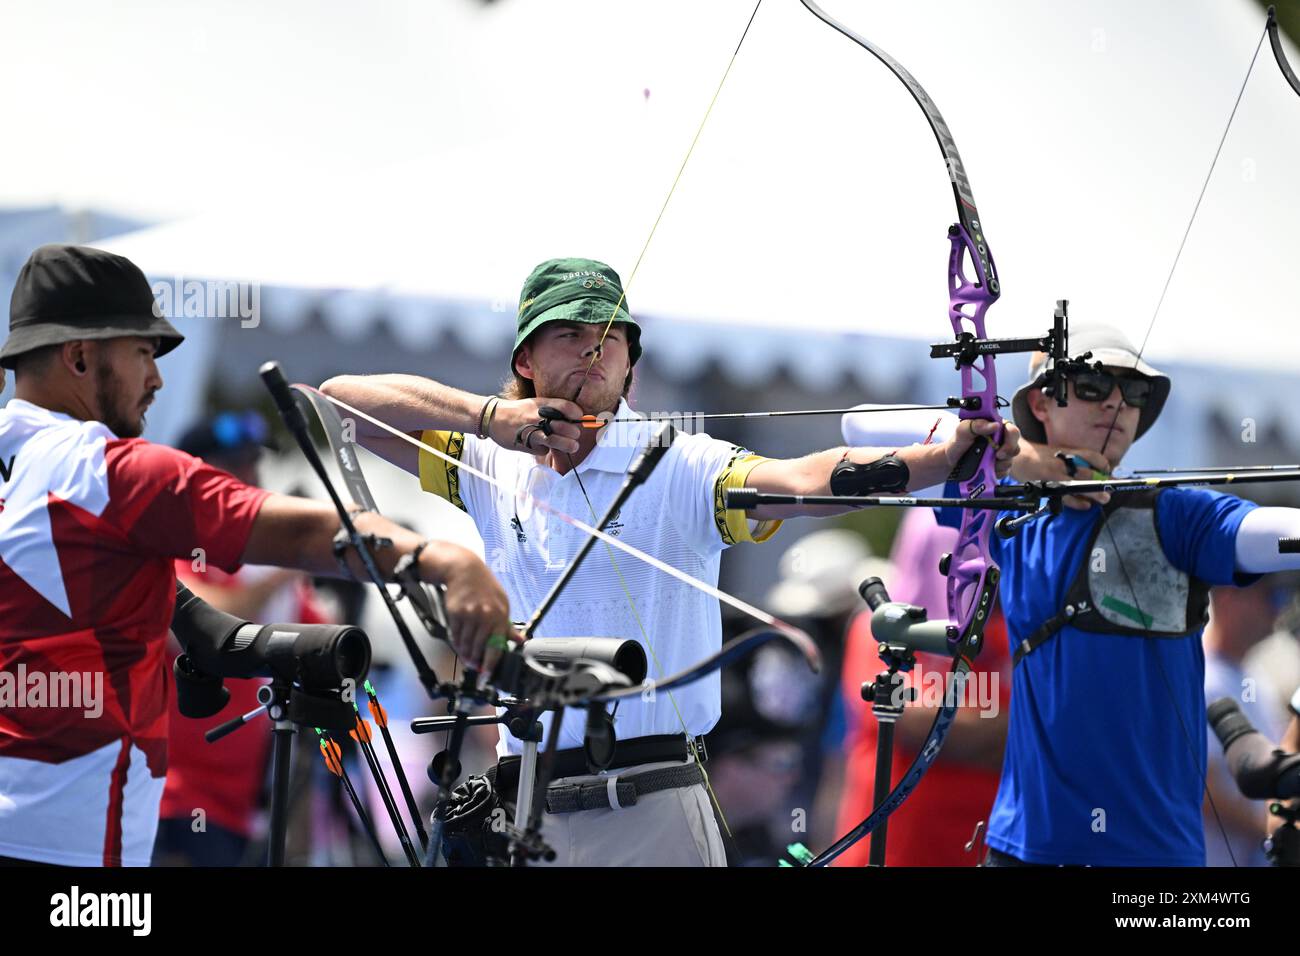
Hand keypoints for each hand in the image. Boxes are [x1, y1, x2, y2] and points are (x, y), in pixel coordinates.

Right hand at [421, 543, 519, 673]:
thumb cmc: (485, 586)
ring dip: (466, 655)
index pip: (496, 645)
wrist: (464, 570)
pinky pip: (455, 635)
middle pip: (478, 648)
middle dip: (477, 662)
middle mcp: (485, 616)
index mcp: (500, 615)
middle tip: (477, 668)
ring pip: (466, 644)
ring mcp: (469, 615)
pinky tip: (461, 647)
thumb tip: (520, 640)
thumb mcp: (502, 603)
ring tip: (469, 660)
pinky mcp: (455, 614)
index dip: (490, 663)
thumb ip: (508, 625)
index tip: (487, 674)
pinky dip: (458, 644)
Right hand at [490, 397, 584, 454]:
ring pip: (557, 441)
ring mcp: (533, 431)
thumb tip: (572, 418)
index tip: (579, 418)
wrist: (493, 418)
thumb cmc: (518, 411)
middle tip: (574, 435)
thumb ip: (552, 409)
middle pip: (566, 427)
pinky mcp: (527, 444)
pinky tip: (539, 444)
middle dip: (574, 433)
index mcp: (543, 404)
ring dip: (568, 445)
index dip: (577, 414)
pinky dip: (545, 448)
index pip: (567, 408)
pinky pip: (543, 449)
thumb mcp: (535, 404)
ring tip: (572, 446)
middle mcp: (540, 417)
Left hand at [944, 419, 1021, 479]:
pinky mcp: (999, 467)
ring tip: (983, 462)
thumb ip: (977, 425)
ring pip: (1009, 461)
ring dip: (997, 464)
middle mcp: (1001, 440)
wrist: (950, 462)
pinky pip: (1004, 472)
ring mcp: (1001, 454)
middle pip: (1015, 447)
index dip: (1010, 439)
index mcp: (995, 427)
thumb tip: (995, 425)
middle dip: (1006, 453)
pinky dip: (995, 472)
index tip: (998, 447)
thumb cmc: (957, 443)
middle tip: (997, 456)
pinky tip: (985, 468)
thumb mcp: (962, 431)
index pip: (1012, 431)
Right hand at [1010, 441, 1110, 509]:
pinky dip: (1077, 502)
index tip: (1107, 472)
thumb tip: (1103, 472)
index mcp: (1068, 452)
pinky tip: (1085, 505)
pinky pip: (1064, 497)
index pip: (1091, 456)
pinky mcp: (1047, 487)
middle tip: (1111, 490)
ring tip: (1103, 499)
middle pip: (1087, 474)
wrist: (1019, 458)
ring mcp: (1054, 475)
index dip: (1102, 464)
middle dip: (1102, 483)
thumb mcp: (1062, 452)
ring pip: (1077, 486)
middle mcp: (1062, 463)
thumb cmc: (1043, 457)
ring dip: (1093, 493)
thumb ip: (1079, 461)